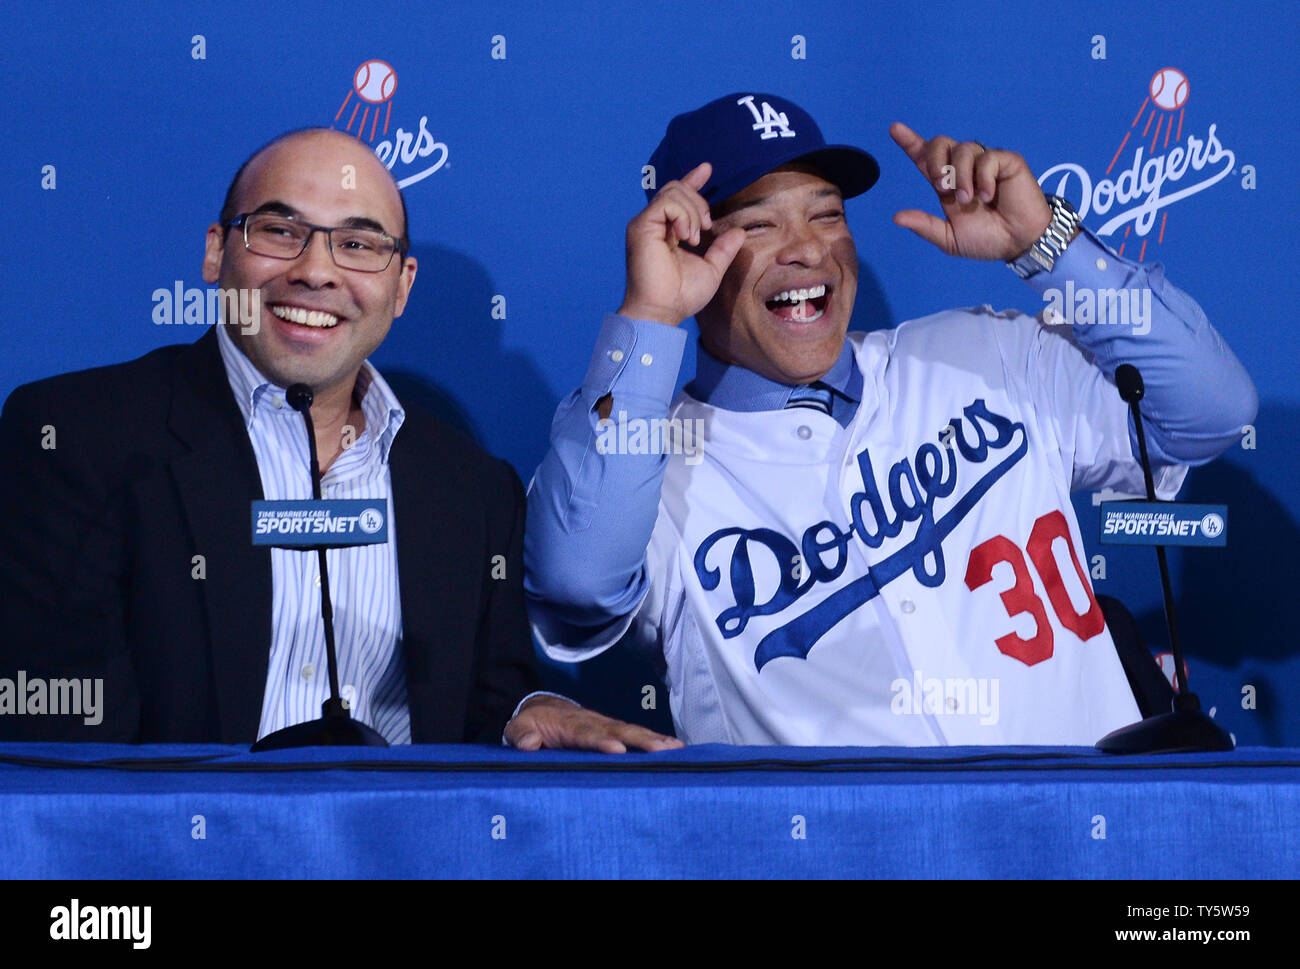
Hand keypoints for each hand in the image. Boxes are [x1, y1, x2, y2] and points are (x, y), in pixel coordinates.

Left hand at [505, 695, 684, 752]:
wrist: (542, 708)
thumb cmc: (532, 722)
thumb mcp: (517, 727)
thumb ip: (520, 734)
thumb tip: (530, 743)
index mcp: (569, 725)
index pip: (587, 734)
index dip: (602, 741)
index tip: (618, 750)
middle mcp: (592, 722)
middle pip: (618, 731)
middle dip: (640, 740)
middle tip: (661, 750)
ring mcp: (605, 725)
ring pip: (631, 731)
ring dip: (653, 739)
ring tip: (674, 749)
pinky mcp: (613, 730)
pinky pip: (635, 734)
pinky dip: (654, 739)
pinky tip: (673, 748)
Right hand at [618, 162, 745, 326]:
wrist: (661, 312)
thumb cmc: (681, 296)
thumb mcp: (711, 269)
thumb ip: (722, 249)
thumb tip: (739, 231)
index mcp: (666, 231)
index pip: (678, 197)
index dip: (693, 180)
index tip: (707, 169)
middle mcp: (653, 224)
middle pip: (677, 188)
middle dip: (699, 202)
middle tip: (707, 227)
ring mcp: (645, 224)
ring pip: (673, 192)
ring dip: (693, 211)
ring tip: (694, 237)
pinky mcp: (641, 227)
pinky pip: (667, 203)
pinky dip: (683, 215)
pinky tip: (687, 236)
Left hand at [889, 123, 1052, 261]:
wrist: (1017, 243)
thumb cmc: (986, 240)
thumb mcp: (950, 238)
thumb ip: (925, 226)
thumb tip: (896, 217)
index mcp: (946, 184)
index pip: (925, 158)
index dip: (910, 142)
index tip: (895, 129)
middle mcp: (963, 168)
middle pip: (940, 143)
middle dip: (934, 161)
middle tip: (940, 186)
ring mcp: (984, 162)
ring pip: (963, 149)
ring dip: (961, 176)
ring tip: (969, 200)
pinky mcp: (1006, 161)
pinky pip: (987, 158)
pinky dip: (983, 178)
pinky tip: (989, 196)